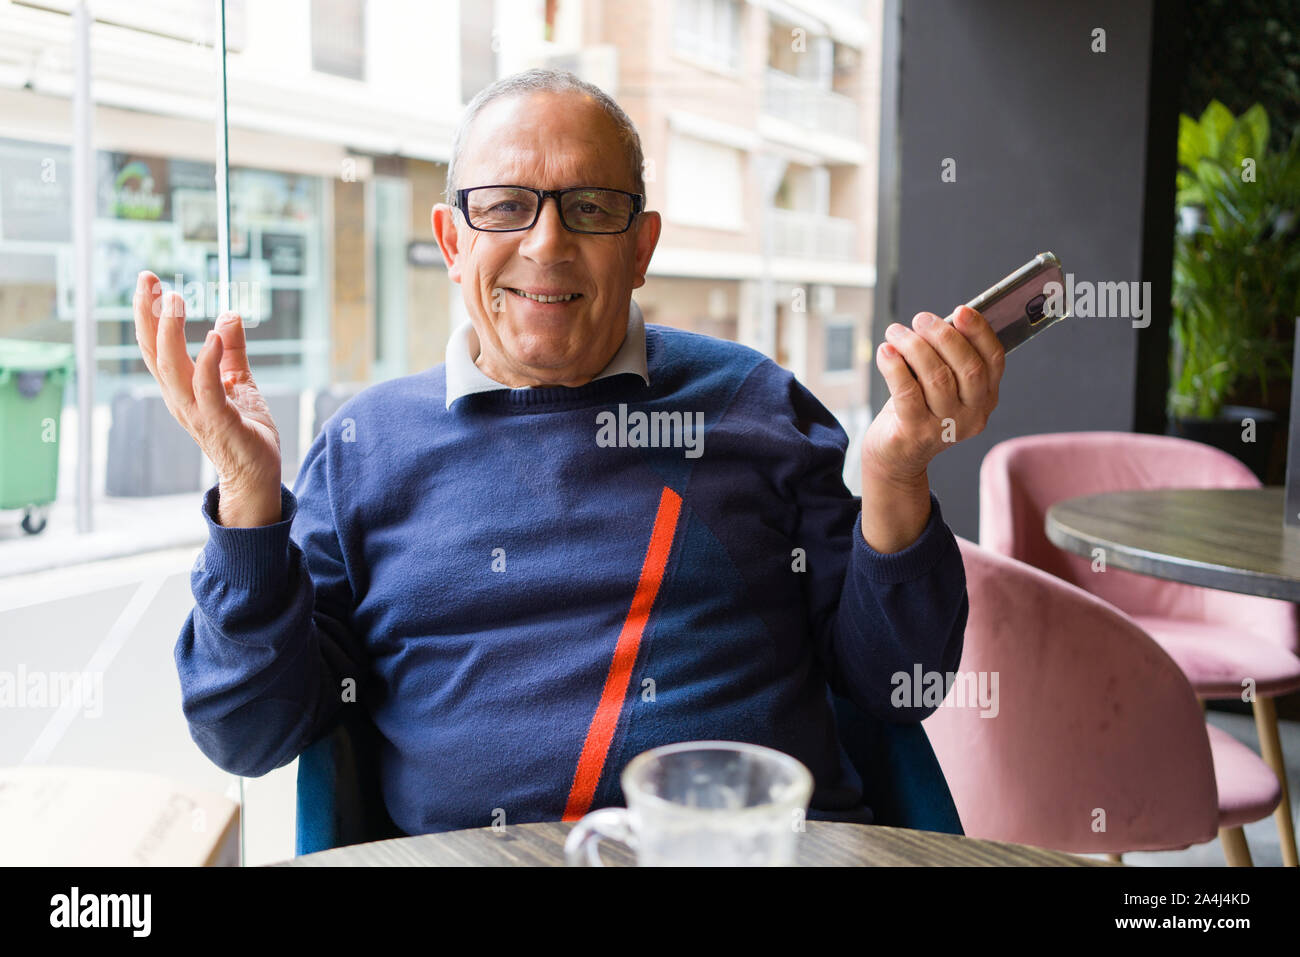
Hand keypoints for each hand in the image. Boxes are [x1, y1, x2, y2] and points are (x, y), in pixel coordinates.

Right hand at [133, 271, 281, 525]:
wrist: (257, 473)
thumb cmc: (245, 429)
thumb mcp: (239, 381)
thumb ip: (232, 350)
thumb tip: (229, 314)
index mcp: (180, 387)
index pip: (155, 345)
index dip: (148, 313)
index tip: (149, 281)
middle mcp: (180, 398)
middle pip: (154, 351)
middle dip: (148, 314)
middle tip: (149, 280)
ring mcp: (196, 411)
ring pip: (172, 367)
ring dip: (170, 331)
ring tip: (173, 299)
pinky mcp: (219, 421)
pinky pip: (207, 389)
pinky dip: (207, 362)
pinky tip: (211, 336)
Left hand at [862, 305, 1003, 485]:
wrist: (896, 458)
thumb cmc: (918, 410)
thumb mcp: (941, 385)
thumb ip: (946, 358)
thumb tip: (937, 322)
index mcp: (986, 398)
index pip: (993, 360)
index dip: (979, 332)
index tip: (961, 311)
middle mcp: (972, 415)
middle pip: (967, 367)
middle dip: (943, 336)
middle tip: (921, 319)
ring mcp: (945, 427)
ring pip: (936, 377)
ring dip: (913, 346)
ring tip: (895, 332)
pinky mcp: (915, 433)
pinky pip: (907, 392)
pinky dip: (894, 366)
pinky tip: (885, 351)